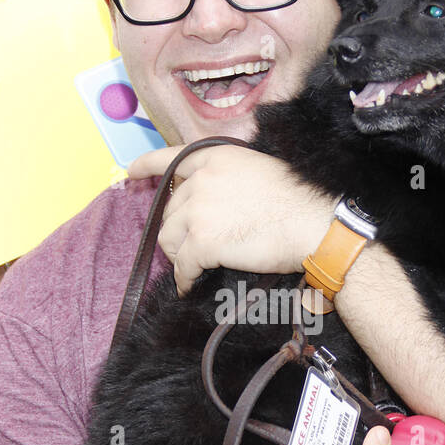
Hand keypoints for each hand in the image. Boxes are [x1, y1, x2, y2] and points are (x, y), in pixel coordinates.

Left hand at [127, 144, 334, 293]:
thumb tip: (212, 201)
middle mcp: (201, 180)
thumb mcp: (258, 171)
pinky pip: (182, 266)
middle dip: (177, 230)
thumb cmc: (298, 201)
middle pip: (170, 209)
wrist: (313, 224)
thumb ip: (228, 178)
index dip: (147, 165)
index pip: (171, 158)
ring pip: (169, 238)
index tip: (131, 172)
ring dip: (178, 255)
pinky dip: (184, 279)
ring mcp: (199, 210)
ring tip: (192, 268)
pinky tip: (190, 287)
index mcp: (215, 157)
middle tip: (190, 248)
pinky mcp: (202, 242)